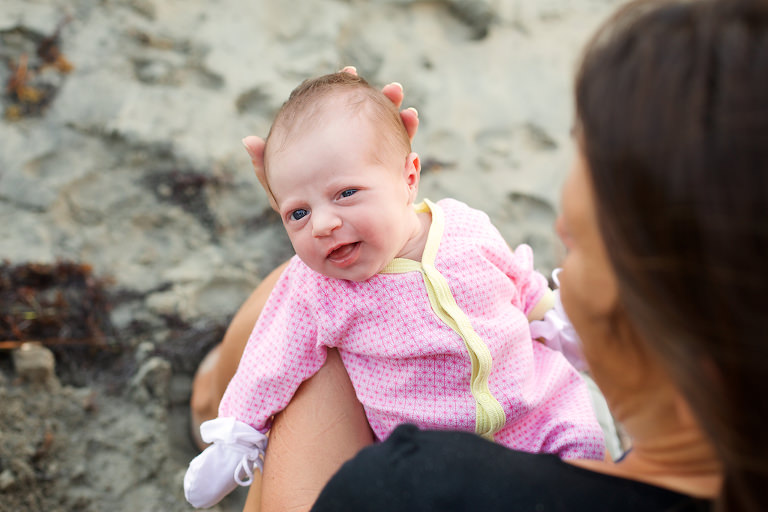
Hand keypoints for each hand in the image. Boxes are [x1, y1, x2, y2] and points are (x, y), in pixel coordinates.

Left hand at [242, 66, 419, 209]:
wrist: (337, 243)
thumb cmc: (306, 216)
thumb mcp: (285, 195)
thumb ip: (268, 170)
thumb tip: (248, 140)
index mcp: (332, 145)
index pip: (340, 110)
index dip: (344, 87)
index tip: (349, 69)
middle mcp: (356, 148)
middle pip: (371, 115)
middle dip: (383, 98)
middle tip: (394, 89)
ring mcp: (376, 160)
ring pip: (391, 132)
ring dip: (400, 117)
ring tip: (409, 111)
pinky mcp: (391, 177)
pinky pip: (403, 158)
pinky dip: (409, 144)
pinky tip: (412, 132)